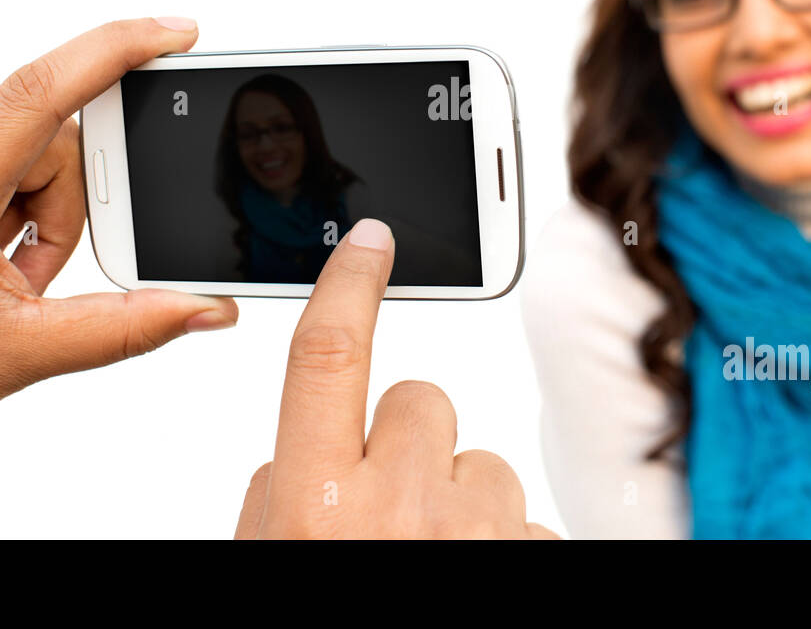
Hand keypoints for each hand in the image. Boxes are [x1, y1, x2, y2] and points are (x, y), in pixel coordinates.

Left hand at [0, 18, 237, 471]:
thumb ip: (124, 327)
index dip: (117, 50)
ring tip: (0, 267)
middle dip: (65, 198)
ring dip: (36, 198)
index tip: (177, 34)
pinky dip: (7, 191)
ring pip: (19, 135)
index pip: (40, 91)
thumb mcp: (18, 355)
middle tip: (30, 266)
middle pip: (45, 129)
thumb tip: (203, 307)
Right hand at [234, 218, 557, 538]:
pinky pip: (524, 515)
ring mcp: (478, 529)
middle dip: (411, 440)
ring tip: (436, 556)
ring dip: (462, 501)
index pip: (328, 359)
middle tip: (393, 515)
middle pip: (420, 401)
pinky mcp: (538, 547)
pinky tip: (473, 568)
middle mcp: (400, 510)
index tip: (369, 242)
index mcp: (318, 508)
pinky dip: (501, 539)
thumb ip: (278, 498)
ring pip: (480, 462)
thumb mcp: (273, 561)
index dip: (348, 287)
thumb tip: (294, 453)